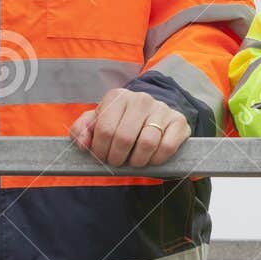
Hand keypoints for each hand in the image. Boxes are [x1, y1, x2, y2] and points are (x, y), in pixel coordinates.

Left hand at [68, 88, 189, 166]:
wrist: (153, 114)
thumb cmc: (121, 121)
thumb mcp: (98, 121)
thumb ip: (82, 130)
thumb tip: (82, 145)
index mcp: (118, 97)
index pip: (105, 129)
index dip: (100, 150)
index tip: (101, 157)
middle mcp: (140, 99)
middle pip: (124, 138)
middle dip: (117, 157)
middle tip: (116, 162)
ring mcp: (161, 109)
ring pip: (146, 144)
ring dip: (137, 161)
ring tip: (133, 161)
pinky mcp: (178, 121)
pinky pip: (166, 147)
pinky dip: (156, 159)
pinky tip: (150, 159)